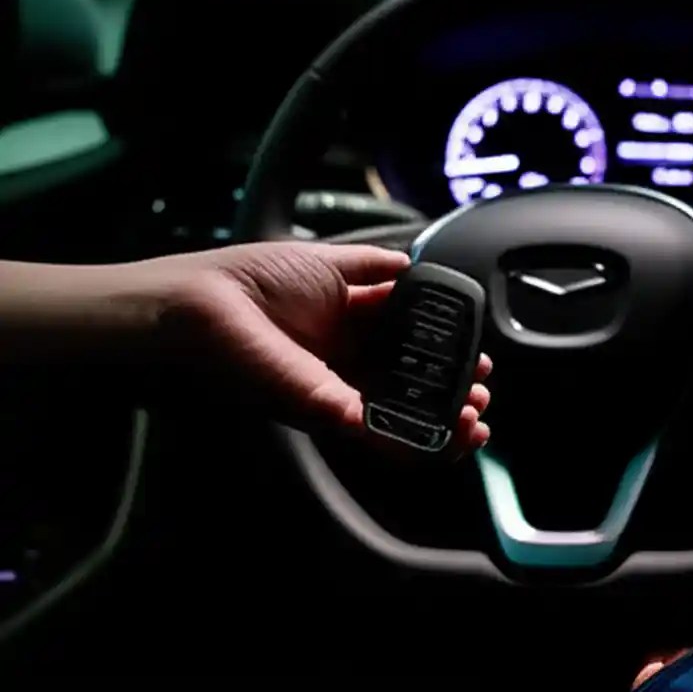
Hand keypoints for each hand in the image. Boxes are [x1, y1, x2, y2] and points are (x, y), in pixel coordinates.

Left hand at [144, 241, 490, 446]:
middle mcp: (346, 363)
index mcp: (349, 324)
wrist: (199, 309)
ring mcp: (337, 392)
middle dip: (453, 392)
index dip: (446, 353)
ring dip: (444, 423)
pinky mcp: (325, 412)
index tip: (476, 355)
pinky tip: (447, 437)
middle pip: (412, 385)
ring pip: (402, 416)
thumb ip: (372, 264)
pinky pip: (378, 434)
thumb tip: (413, 264)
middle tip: (481, 393)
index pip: (410, 346)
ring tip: (475, 419)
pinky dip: (415, 442)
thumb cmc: (249, 280)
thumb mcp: (325, 261)